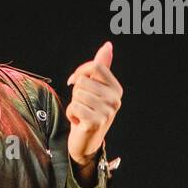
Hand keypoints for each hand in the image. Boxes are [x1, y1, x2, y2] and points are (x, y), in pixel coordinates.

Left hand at [64, 41, 122, 170]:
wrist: (86, 142)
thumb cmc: (89, 111)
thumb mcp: (95, 88)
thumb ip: (101, 67)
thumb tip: (108, 45)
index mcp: (117, 89)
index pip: (96, 66)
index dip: (81, 72)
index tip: (75, 82)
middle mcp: (115, 100)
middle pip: (84, 81)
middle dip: (76, 92)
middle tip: (83, 105)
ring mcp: (107, 112)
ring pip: (77, 94)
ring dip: (73, 104)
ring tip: (81, 113)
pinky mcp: (95, 122)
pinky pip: (74, 107)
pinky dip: (71, 114)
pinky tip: (79, 122)